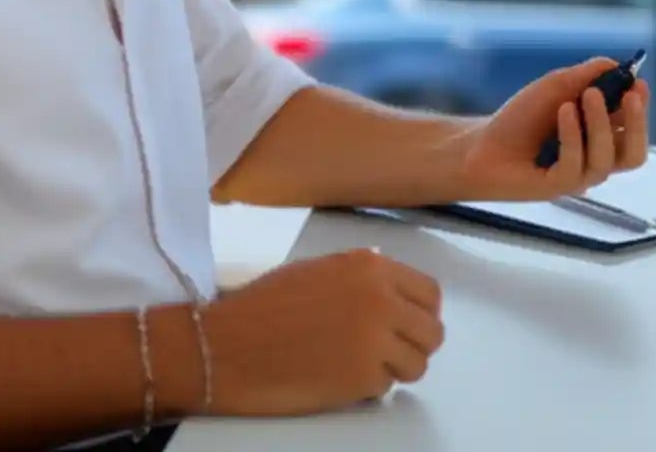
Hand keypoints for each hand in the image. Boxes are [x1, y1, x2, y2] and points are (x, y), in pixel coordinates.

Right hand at [202, 249, 443, 416]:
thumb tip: (395, 294)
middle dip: (415, 345)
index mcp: (372, 267)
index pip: (429, 294)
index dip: (421, 314)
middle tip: (390, 353)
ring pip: (417, 363)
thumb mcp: (320, 270)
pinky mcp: (363, 378)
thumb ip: (363, 278)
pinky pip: (386, 386)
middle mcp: (382, 300)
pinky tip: (338, 378)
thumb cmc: (262, 306)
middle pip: (432, 332)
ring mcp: (376, 340)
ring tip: (364, 367)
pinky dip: (369, 387)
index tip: (408, 326)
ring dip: (396, 369)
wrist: (224, 345)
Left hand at [458, 57, 650, 200]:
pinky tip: (562, 112)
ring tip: (587, 95)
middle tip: (629, 95)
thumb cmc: (522, 119)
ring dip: (600, 122)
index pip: (633, 130)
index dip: (641, 109)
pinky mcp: (558, 187)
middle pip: (634, 153)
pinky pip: (576, 164)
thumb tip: (619, 66)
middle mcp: (594, 160)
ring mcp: (578, 176)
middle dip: (637, 123)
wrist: (482, 144)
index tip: (638, 84)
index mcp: (600, 139)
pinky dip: (572, 134)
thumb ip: (588, 76)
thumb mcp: (557, 87)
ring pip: (607, 158)